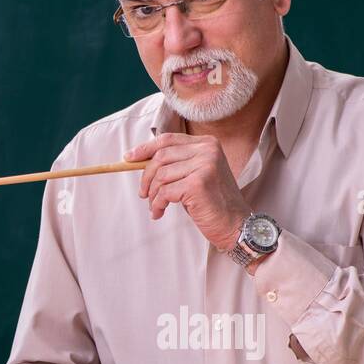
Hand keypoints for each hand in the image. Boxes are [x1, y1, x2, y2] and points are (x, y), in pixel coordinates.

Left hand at [126, 132, 251, 251]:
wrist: (235, 224)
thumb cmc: (212, 201)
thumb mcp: (196, 174)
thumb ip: (176, 163)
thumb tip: (139, 159)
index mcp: (207, 143)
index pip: (168, 139)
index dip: (145, 148)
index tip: (128, 158)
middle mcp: (207, 150)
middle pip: (160, 156)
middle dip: (146, 177)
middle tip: (144, 194)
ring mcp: (204, 165)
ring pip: (161, 175)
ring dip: (153, 194)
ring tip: (156, 207)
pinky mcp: (198, 183)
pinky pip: (165, 192)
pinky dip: (158, 204)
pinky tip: (160, 212)